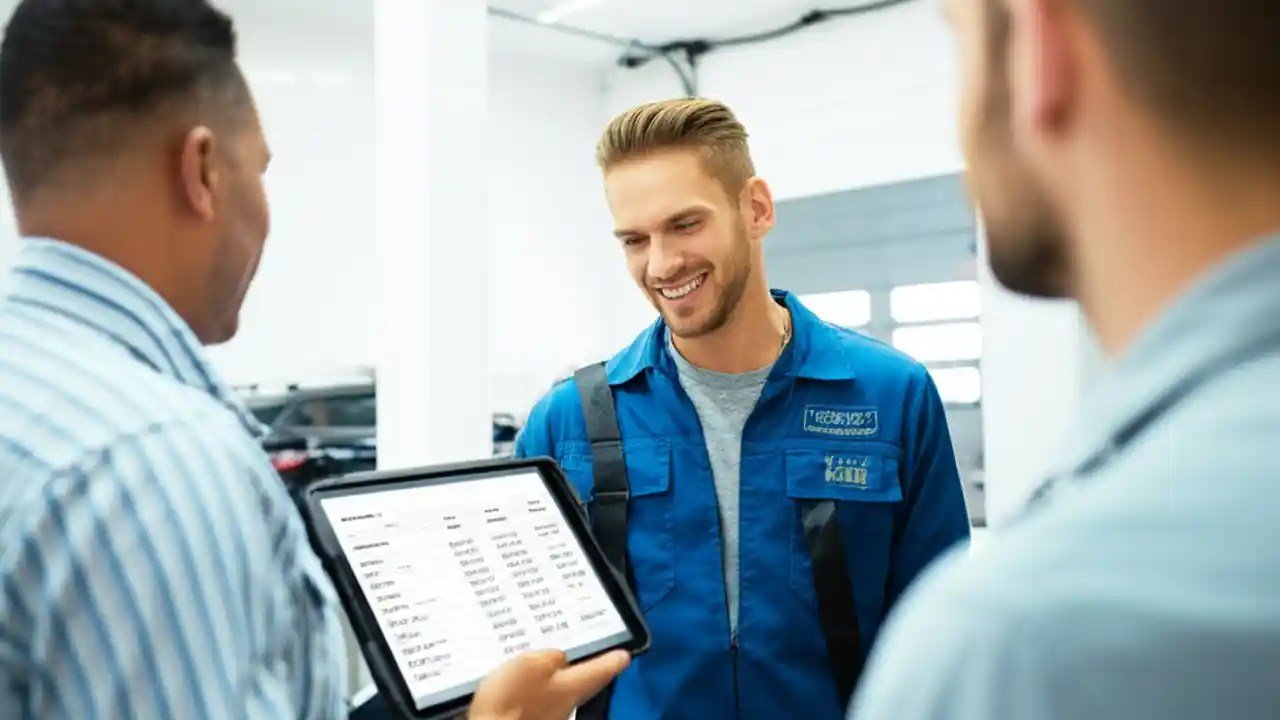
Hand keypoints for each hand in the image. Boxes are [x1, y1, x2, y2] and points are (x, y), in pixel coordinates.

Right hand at [468, 649, 630, 719]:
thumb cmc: (513, 699)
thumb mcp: (532, 664)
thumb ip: (551, 657)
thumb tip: (561, 658)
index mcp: (572, 686)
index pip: (601, 671)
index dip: (614, 660)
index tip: (625, 654)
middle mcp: (567, 702)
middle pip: (587, 683)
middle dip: (593, 669)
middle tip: (600, 655)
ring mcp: (551, 714)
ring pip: (566, 690)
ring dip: (566, 676)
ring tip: (561, 660)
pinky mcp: (533, 718)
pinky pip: (545, 697)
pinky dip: (544, 686)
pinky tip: (532, 680)